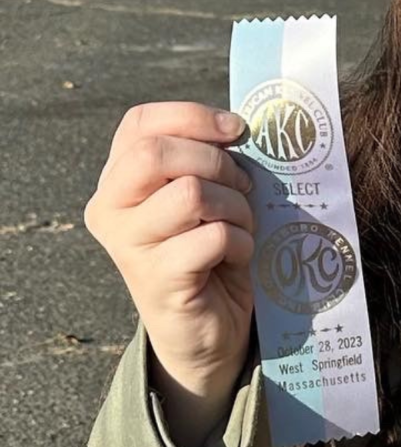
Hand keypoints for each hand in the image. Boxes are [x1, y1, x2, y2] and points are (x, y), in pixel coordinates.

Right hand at [85, 103, 255, 446]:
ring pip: (192, 193)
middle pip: (158, 153)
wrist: (206, 329)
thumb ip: (209, 160)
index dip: (193, 117)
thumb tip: (240, 125)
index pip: (139, 123)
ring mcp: (129, 246)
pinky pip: (214, 237)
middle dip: (218, 162)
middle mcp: (110, 209)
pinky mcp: (158, 279)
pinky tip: (237, 256)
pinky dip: (241, 242)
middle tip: (243, 187)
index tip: (237, 130)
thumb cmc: (212, 251)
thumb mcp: (207, 196)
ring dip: (236, 206)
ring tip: (242, 226)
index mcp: (117, 180)